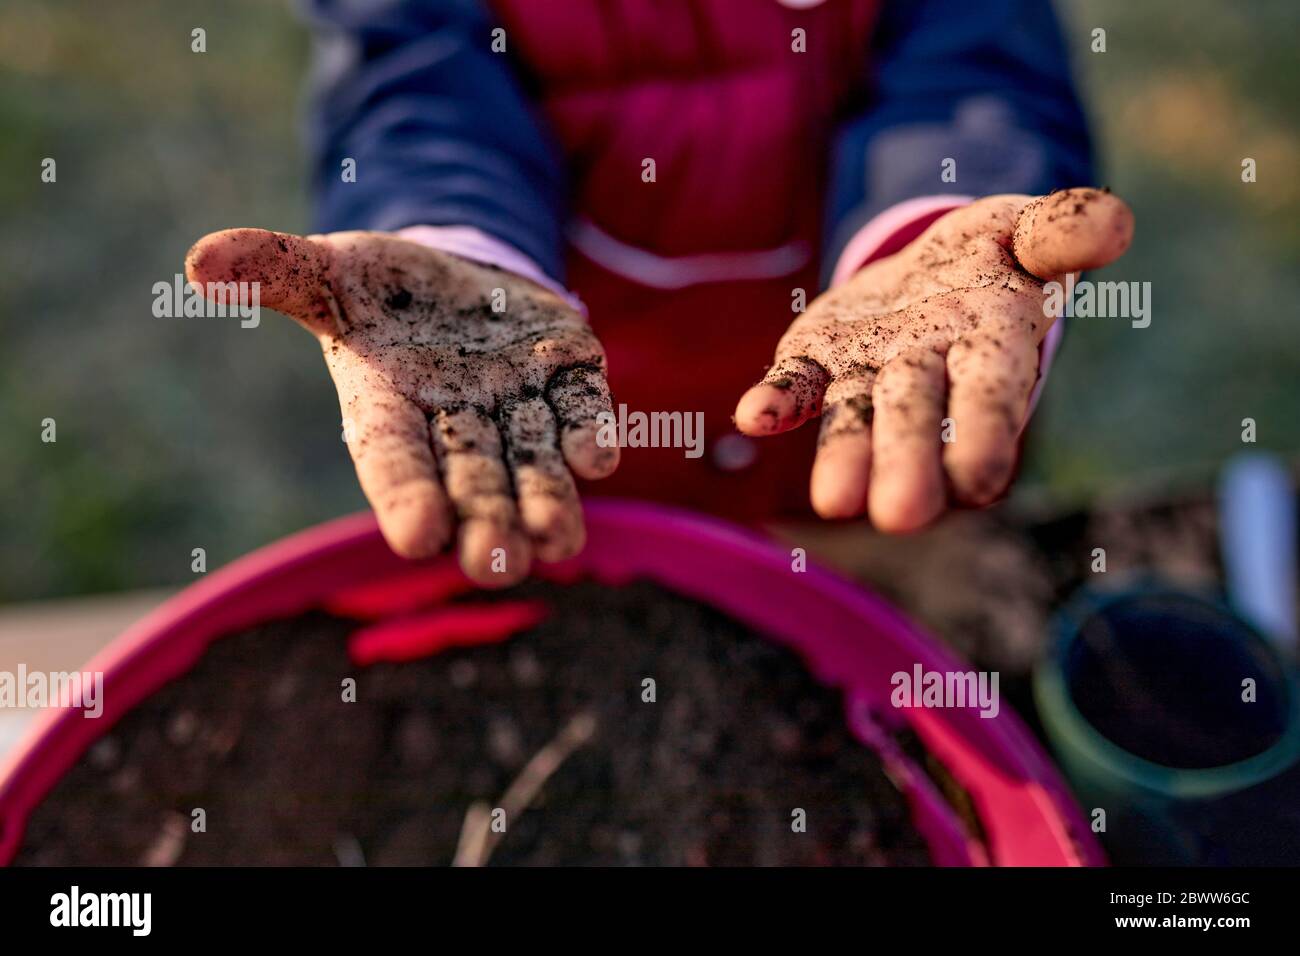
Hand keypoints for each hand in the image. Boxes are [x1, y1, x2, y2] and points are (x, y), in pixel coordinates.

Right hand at [185, 229, 617, 585]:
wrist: (458, 277)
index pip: (392, 459)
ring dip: (547, 500)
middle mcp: (456, 422)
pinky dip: (589, 435)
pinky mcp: (568, 378)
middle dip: (484, 520)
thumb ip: (276, 272)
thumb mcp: (328, 273)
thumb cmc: (380, 289)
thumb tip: (197, 261)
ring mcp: (517, 406)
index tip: (418, 536)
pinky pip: (581, 411)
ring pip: (534, 463)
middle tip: (494, 563)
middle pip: (472, 480)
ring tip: (556, 542)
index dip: (404, 494)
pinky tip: (598, 461)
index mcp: (388, 408)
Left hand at [735, 188, 1132, 530]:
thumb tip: (1113, 221)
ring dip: (844, 458)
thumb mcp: (1032, 232)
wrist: (932, 268)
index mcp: (990, 348)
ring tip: (832, 501)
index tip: (978, 480)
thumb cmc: (997, 258)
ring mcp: (867, 375)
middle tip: (899, 516)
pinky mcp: (818, 361)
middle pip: (916, 419)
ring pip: (854, 421)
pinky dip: (779, 401)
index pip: (990, 396)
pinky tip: (755, 416)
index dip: (985, 433)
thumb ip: (1064, 229)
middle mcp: (926, 374)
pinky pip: (798, 385)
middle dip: (908, 463)